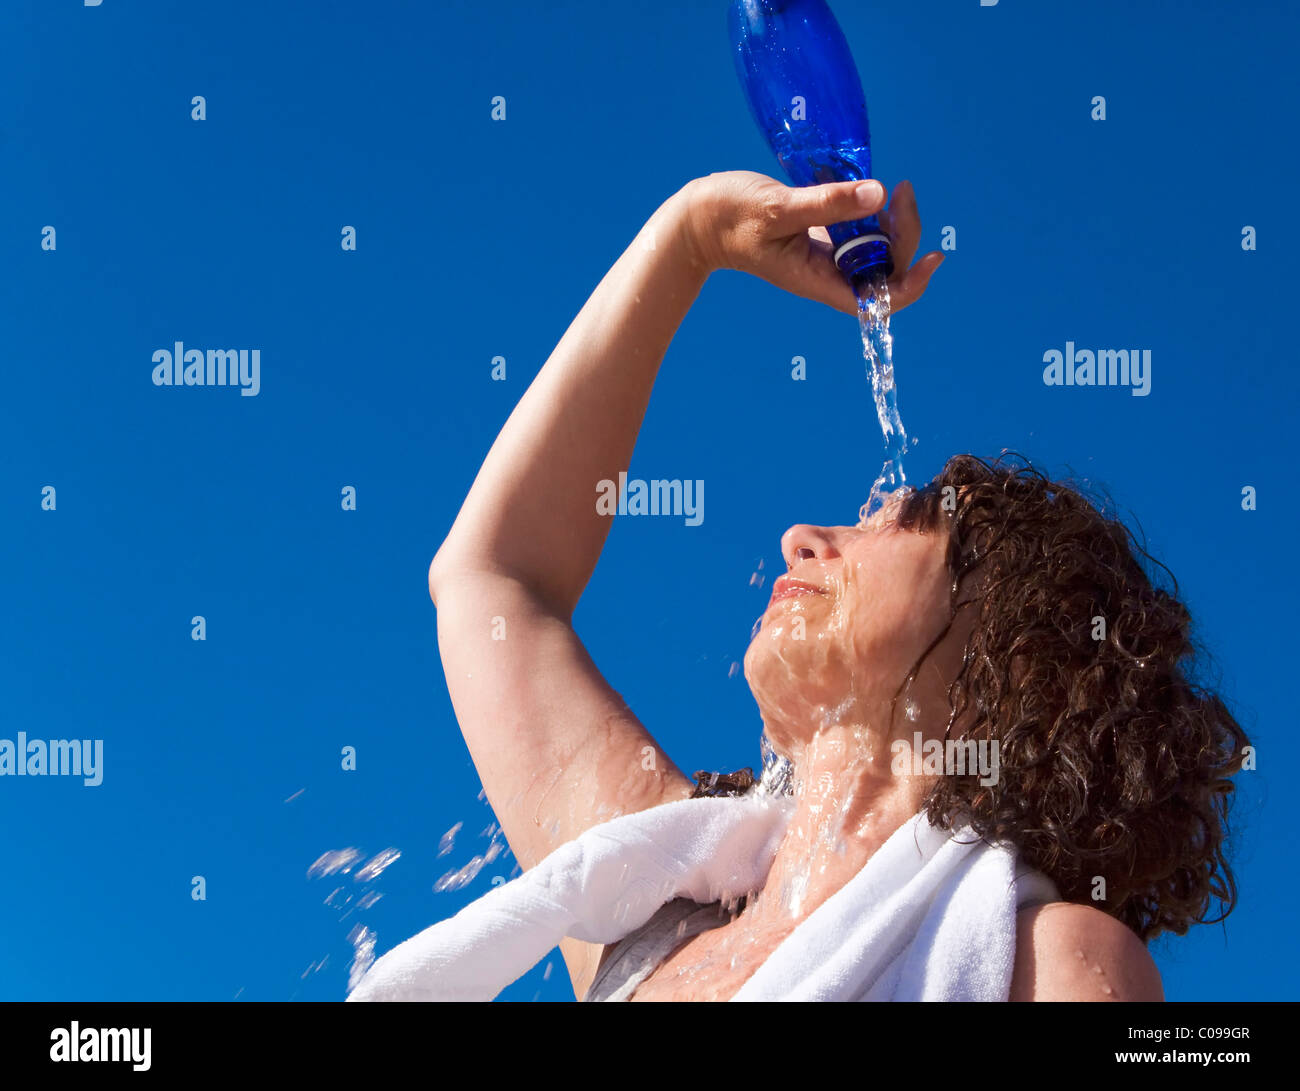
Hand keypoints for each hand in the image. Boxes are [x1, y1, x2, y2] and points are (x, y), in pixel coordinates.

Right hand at [680, 170, 942, 315]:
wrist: (699, 219)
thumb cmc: (731, 218)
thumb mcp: (779, 208)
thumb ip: (828, 203)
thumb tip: (879, 194)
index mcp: (819, 280)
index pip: (879, 300)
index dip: (911, 285)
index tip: (931, 257)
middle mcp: (828, 273)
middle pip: (886, 270)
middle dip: (905, 235)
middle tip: (901, 191)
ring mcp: (826, 255)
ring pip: (877, 248)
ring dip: (894, 222)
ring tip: (896, 188)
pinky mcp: (821, 234)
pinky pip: (860, 230)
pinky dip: (873, 211)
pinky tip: (871, 188)